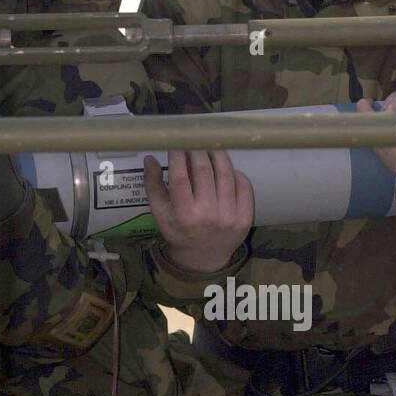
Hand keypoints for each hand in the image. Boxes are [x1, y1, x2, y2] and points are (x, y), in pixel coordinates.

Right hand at [144, 150, 253, 272]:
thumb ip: (153, 186)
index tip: (177, 140)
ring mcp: (229, 217)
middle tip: (195, 137)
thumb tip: (150, 158)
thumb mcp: (160, 214)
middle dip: (198, 150)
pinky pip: (243, 186)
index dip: (178, 156)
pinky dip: (235, 173)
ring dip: (218, 155)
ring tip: (212, 145)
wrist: (203, 258)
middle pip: (204, 171)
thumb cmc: (178, 231)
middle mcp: (208, 216)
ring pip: (226, 175)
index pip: (180, 177)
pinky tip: (226, 167)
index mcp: (183, 215)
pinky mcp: (245, 219)